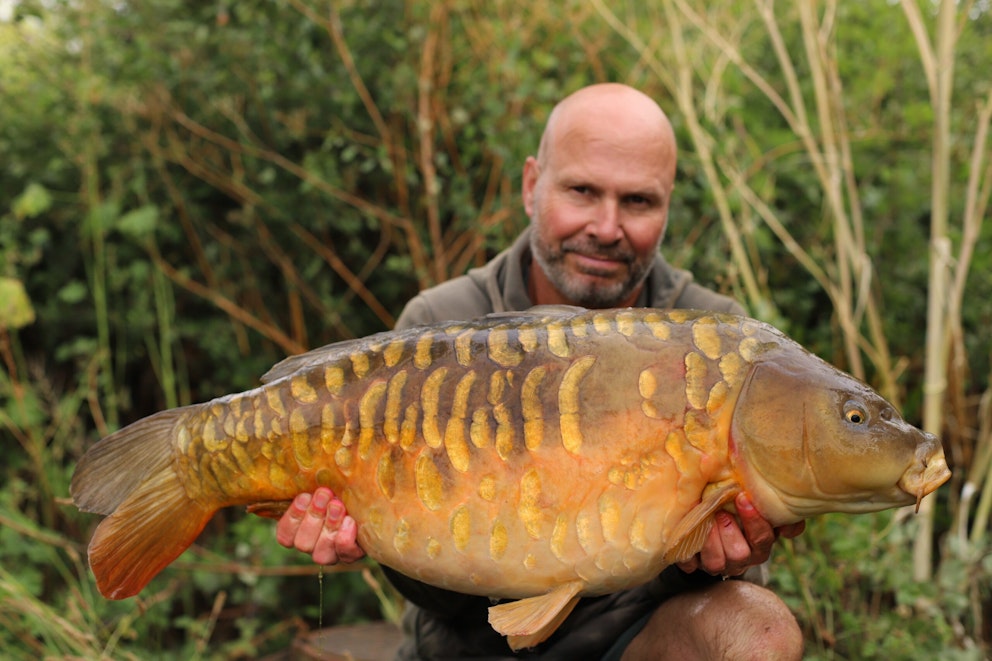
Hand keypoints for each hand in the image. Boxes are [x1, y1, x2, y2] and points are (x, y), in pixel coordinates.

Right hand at [275, 487, 365, 564]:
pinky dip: (345, 539)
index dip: (292, 518)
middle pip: (302, 543)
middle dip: (313, 517)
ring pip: (320, 554)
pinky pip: (345, 555)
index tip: (304, 495)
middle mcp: (314, 546)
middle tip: (324, 493)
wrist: (374, 504)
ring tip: (338, 505)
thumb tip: (304, 452)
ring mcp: (333, 554)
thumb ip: (315, 479)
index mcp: (300, 531)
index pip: (285, 535)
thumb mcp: (328, 484)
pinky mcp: (352, 555)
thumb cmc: (343, 488)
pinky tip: (350, 521)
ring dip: (328, 526)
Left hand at [676, 493, 804, 576]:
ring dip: (710, 540)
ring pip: (715, 563)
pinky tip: (687, 533)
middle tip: (721, 512)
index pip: (763, 539)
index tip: (742, 498)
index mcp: (758, 546)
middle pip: (739, 555)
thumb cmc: (737, 506)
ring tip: (706, 519)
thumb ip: (778, 511)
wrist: (706, 508)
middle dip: (730, 532)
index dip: (754, 521)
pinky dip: (687, 551)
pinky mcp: (693, 564)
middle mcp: (739, 560)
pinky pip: (688, 564)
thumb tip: (787, 526)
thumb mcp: (759, 505)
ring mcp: (715, 564)